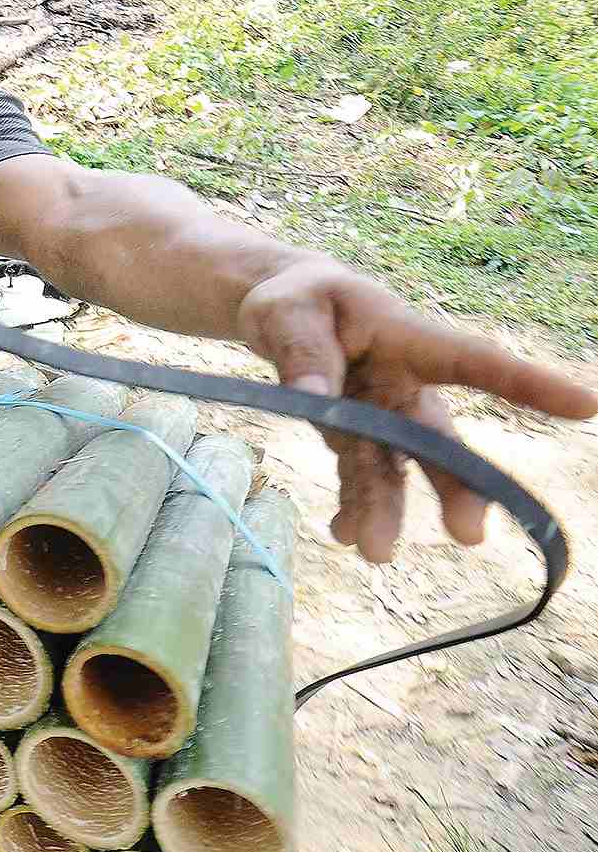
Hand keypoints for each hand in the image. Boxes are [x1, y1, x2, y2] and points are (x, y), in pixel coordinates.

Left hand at [237, 259, 596, 560]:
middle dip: (456, 484)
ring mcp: (379, 416)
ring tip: (372, 551)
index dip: (526, 383)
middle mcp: (402, 384)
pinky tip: (340, 533)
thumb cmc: (295, 300)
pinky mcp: (352, 438)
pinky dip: (349, 505)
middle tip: (469, 532)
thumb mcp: (285, 310)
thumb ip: (301, 350)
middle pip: (437, 436)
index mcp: (403, 337)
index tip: (587, 405)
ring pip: (394, 467)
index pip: (471, 359)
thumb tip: (314, 394)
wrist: (284, 315)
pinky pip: (356, 476)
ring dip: (387, 509)